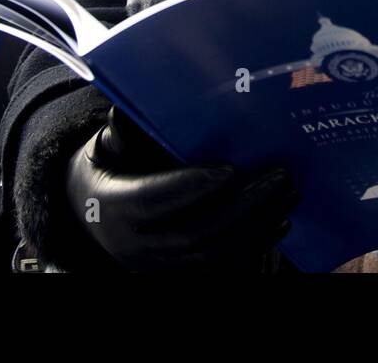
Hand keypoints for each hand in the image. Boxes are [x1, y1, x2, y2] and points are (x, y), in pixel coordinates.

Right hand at [65, 107, 299, 270]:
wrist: (87, 216)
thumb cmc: (103, 169)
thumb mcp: (103, 147)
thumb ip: (121, 132)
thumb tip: (127, 108)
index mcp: (114, 207)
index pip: (154, 200)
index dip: (191, 187)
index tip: (230, 169)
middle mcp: (138, 243)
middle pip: (194, 232)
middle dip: (242, 207)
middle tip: (280, 177)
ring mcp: (160, 262)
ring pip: (213, 252)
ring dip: (257, 225)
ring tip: (289, 194)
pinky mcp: (179, 270)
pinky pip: (220, 263)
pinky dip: (254, 244)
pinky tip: (280, 221)